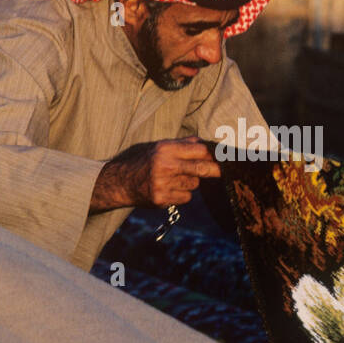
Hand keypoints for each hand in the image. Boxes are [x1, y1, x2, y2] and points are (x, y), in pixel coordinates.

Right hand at [90, 137, 219, 212]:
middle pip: (201, 168)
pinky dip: (182, 195)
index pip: (199, 150)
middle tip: (222, 171)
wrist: (121, 182)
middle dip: (215, 170)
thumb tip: (207, 143)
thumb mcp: (159, 146)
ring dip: (191, 183)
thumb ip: (183, 144)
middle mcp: (165, 165)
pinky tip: (170, 189)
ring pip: (194, 185)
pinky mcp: (162, 199)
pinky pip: (186, 198)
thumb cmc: (144, 161)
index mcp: (165, 149)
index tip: (222, 157)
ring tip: (176, 179)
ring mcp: (163, 184)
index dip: (212, 154)